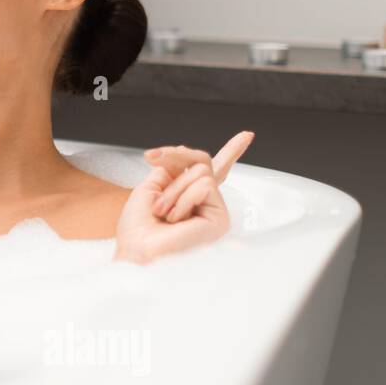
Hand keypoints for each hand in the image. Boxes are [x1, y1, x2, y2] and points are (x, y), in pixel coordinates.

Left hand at [113, 131, 254, 264]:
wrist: (138, 249)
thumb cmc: (138, 228)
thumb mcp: (150, 188)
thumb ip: (172, 170)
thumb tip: (187, 156)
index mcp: (188, 194)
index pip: (214, 170)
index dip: (231, 152)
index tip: (247, 135)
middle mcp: (205, 202)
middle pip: (201, 161)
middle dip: (174, 158)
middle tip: (153, 170)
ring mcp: (214, 209)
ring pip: (200, 172)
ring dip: (173, 190)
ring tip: (165, 213)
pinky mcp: (220, 217)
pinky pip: (205, 185)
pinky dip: (184, 198)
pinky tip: (179, 218)